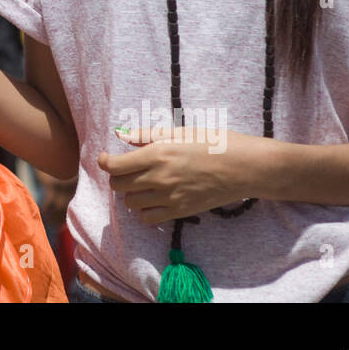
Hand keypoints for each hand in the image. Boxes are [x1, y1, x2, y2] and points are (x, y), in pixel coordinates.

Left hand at [97, 127, 264, 224]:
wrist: (244, 167)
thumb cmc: (214, 142)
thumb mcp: (179, 131)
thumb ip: (147, 134)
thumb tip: (121, 134)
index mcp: (158, 154)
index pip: (114, 166)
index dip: (104, 161)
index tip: (106, 158)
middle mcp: (159, 178)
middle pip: (119, 185)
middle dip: (118, 176)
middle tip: (127, 168)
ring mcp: (169, 197)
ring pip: (131, 202)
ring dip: (131, 192)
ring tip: (143, 182)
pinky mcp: (180, 211)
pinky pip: (148, 217)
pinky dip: (144, 209)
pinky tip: (153, 198)